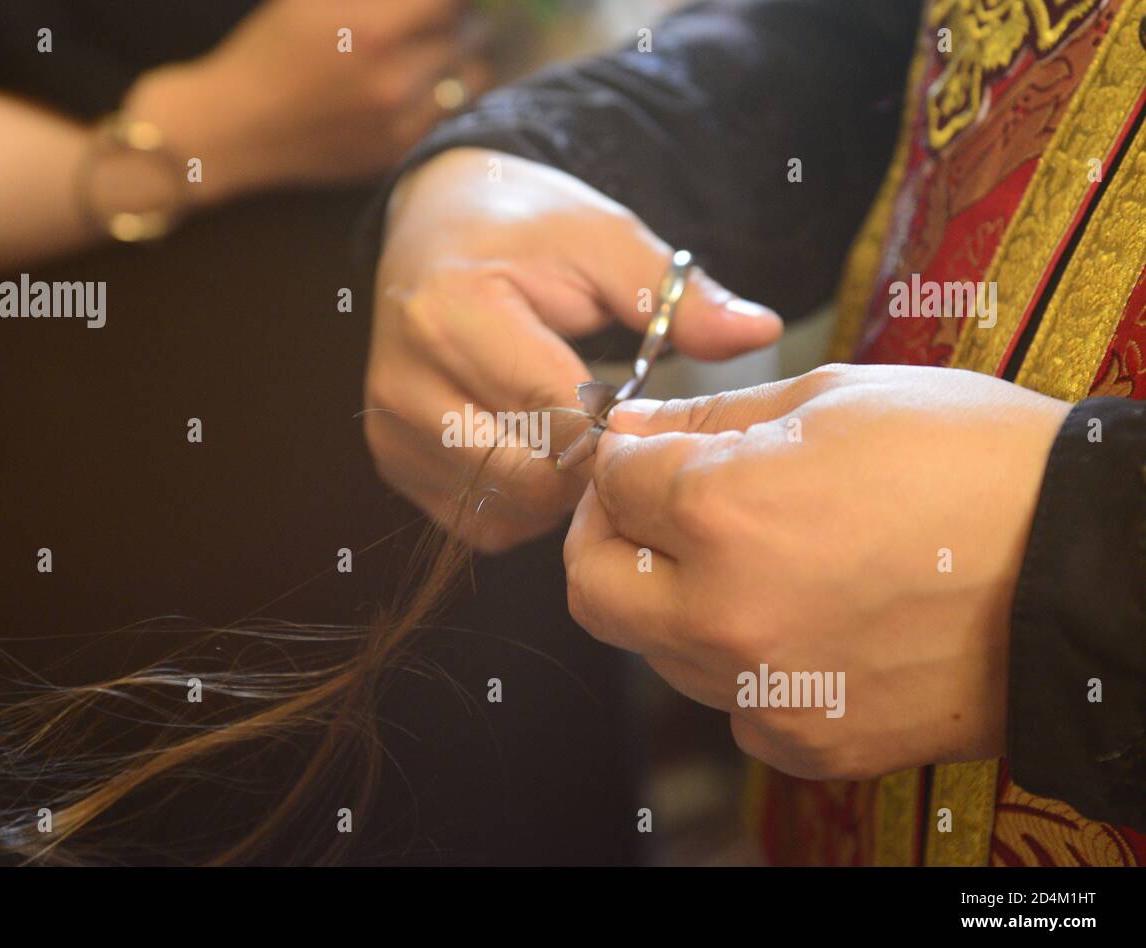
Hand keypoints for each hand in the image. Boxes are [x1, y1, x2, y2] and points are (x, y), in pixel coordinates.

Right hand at [192, 0, 489, 187]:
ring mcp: (401, 125)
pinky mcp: (398, 155)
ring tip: (444, 49)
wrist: (236, 127)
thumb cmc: (271, 50)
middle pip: (469, 36)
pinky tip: (430, 86)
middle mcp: (396, 80)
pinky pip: (449, 119)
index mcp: (375, 29)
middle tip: (440, 16)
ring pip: (471, 82)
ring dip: (463, 60)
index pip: (453, 0)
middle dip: (459, 20)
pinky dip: (448, 98)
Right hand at [366, 148, 782, 551]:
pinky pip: (476, 520)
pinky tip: (540, 453)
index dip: (619, 427)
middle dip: (589, 465)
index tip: (650, 413)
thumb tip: (759, 330)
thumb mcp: (605, 239)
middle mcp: (406, 380)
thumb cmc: (525, 229)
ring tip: (579, 435)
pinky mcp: (392, 460)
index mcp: (453, 314)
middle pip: (529, 473)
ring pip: (503, 505)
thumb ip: (676, 294)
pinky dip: (522, 503)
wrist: (435, 224)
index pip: (558, 412)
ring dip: (557, 488)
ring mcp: (392, 427)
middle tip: (620, 432)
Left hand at [563, 363, 1071, 778]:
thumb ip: (706, 419)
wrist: (1084, 574)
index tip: (643, 452)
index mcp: (723, 512)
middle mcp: (723, 615)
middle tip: (646, 508)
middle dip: (602, 538)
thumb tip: (626, 431)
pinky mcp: (803, 741)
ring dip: (669, 597)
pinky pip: (727, 701)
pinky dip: (737, 658)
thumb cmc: (972, 465)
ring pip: (654, 648)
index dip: (621, 458)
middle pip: (590, 588)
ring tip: (744, 554)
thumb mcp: (835, 398)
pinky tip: (796, 615)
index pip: (610, 485)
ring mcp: (762, 692)